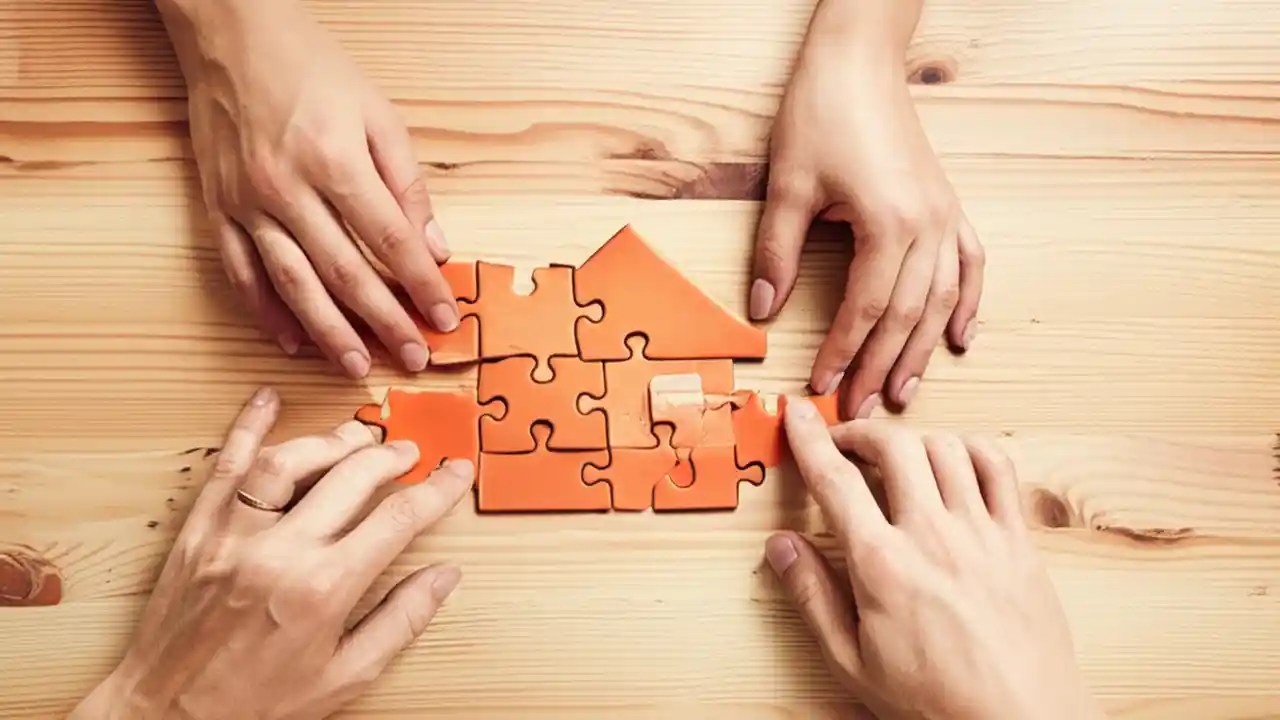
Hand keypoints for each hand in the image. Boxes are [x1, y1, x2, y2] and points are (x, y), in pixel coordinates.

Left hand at [71, 388, 473, 718]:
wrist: (168, 717)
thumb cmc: (257, 705)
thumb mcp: (345, 677)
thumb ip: (401, 621)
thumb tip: (446, 576)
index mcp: (324, 590)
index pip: (397, 520)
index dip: (436, 490)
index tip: (456, 472)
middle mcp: (280, 552)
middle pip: (351, 478)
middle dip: (391, 457)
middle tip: (410, 451)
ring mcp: (235, 536)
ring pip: (289, 461)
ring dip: (330, 440)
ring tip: (358, 435)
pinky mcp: (198, 531)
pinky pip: (225, 466)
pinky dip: (246, 427)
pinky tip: (268, 401)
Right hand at [158, 0, 456, 377]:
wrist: (232, 35)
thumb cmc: (312, 69)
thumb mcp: (379, 114)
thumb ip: (408, 184)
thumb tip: (433, 246)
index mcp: (334, 160)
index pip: (390, 240)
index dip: (422, 285)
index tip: (445, 318)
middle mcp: (287, 188)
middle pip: (344, 272)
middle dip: (383, 323)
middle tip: (410, 358)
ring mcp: (246, 202)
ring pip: (292, 283)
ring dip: (327, 332)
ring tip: (355, 367)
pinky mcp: (216, 207)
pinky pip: (241, 272)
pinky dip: (265, 311)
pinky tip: (290, 339)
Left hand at [751, 0, 983, 417]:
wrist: (857, 61)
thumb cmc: (821, 113)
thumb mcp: (789, 186)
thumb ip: (777, 254)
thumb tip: (762, 309)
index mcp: (888, 223)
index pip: (865, 309)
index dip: (843, 353)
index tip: (822, 385)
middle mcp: (927, 225)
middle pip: (907, 315)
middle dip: (882, 366)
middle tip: (863, 409)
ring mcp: (946, 215)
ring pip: (941, 300)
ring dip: (923, 349)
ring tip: (906, 391)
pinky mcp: (950, 205)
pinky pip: (970, 265)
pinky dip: (968, 303)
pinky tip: (960, 338)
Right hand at [767, 398, 1103, 719]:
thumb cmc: (937, 702)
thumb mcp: (853, 661)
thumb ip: (813, 597)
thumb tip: (780, 547)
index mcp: (882, 566)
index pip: (835, 480)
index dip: (809, 439)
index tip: (796, 415)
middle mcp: (932, 536)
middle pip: (893, 446)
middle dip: (860, 431)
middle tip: (844, 442)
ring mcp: (981, 533)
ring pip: (945, 447)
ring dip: (913, 440)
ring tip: (896, 457)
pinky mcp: (1019, 541)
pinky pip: (999, 468)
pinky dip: (972, 449)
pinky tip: (955, 462)